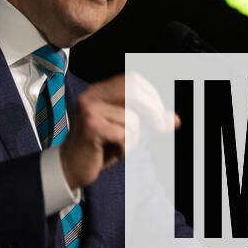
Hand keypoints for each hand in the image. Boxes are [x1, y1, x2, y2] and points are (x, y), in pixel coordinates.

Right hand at [59, 73, 178, 189]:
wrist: (71, 168)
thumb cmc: (101, 148)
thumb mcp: (128, 131)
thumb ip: (149, 122)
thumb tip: (175, 120)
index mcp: (99, 91)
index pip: (133, 80)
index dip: (151, 95)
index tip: (160, 115)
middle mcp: (92, 95)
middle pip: (134, 91)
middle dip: (153, 111)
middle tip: (160, 128)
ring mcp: (89, 109)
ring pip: (131, 118)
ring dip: (134, 138)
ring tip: (121, 146)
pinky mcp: (90, 126)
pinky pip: (124, 134)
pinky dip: (125, 148)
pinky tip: (113, 152)